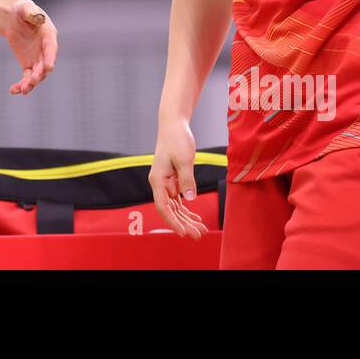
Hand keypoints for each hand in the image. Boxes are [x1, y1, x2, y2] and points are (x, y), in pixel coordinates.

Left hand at [5, 0, 56, 94]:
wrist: (14, 18)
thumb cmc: (23, 10)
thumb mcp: (25, 9)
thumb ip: (31, 12)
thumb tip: (36, 15)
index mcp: (48, 36)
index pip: (51, 48)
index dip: (50, 57)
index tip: (48, 67)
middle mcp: (45, 50)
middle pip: (45, 65)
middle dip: (40, 73)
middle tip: (33, 80)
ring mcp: (38, 59)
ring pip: (37, 75)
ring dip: (31, 83)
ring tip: (22, 90)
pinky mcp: (28, 64)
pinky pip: (27, 77)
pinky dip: (21, 85)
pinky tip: (13, 90)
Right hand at [149, 117, 207, 238]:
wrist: (174, 124)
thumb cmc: (177, 139)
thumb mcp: (184, 159)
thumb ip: (187, 180)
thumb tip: (190, 199)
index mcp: (157, 180)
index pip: (163, 207)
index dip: (173, 221)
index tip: (184, 233)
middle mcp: (159, 184)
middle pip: (170, 210)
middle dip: (183, 224)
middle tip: (199, 235)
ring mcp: (165, 183)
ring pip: (175, 207)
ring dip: (187, 219)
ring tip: (201, 230)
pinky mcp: (173, 179)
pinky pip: (179, 200)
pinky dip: (187, 209)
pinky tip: (197, 218)